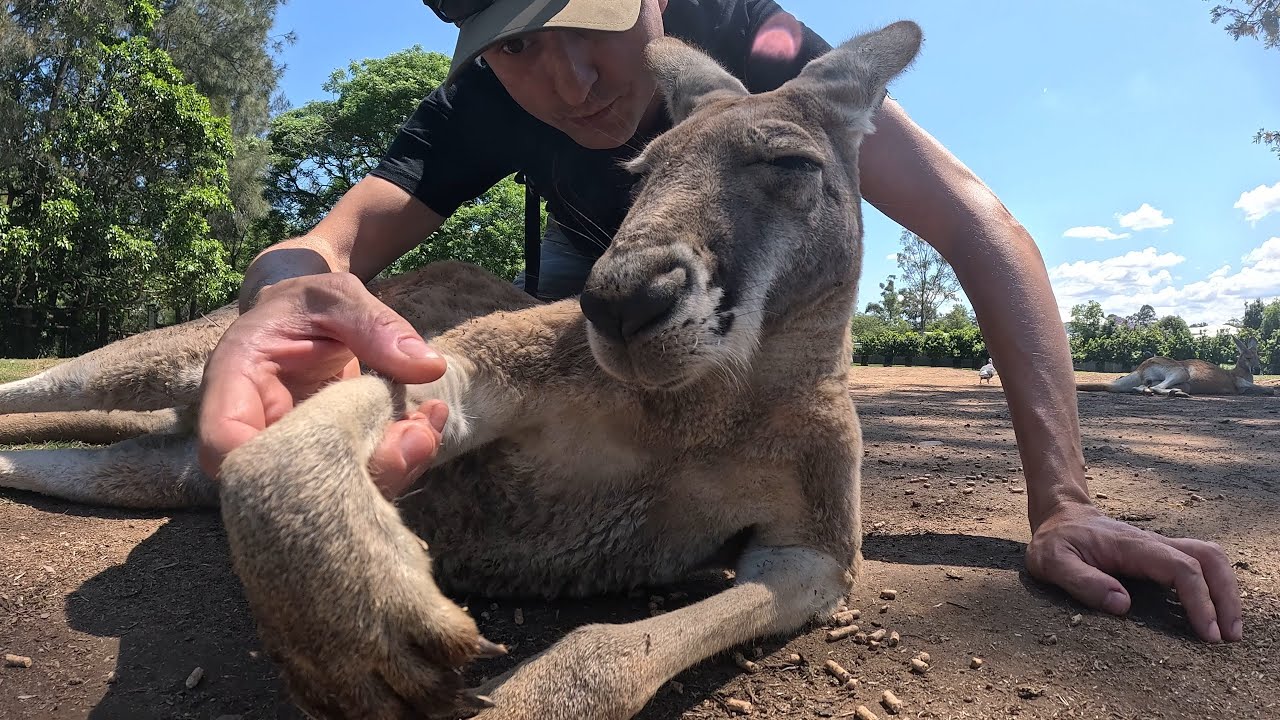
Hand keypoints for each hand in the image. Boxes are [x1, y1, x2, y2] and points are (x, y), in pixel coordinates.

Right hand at [197, 272, 448, 495]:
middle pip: (282, 486)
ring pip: (325, 493)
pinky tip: (426, 430)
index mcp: (234, 383)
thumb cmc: (308, 303)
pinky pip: (355, 481)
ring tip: (426, 431)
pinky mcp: (323, 465)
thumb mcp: (338, 297)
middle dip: (355, 476)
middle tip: (414, 439)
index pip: (224, 444)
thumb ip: (376, 326)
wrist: (305, 318)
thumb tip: (428, 366)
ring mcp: (286, 457)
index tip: (339, 450)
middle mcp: (253, 432)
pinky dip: (398, 464)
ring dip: (386, 474)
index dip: (266, 469)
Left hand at [1026, 501, 1241, 642]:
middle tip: (1229, 636)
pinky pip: (1199, 565)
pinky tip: (1213, 613)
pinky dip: (1214, 586)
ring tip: (1229, 629)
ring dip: (1226, 590)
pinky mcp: (1161, 556)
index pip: (1180, 568)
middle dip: (1226, 597)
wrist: (1059, 516)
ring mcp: (1160, 548)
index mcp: (1131, 546)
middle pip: (1209, 559)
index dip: (1199, 600)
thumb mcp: (1052, 561)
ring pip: (1210, 558)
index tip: (1207, 632)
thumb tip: (1123, 605)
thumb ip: (1083, 581)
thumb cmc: (1055, 540)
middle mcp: (1154, 543)